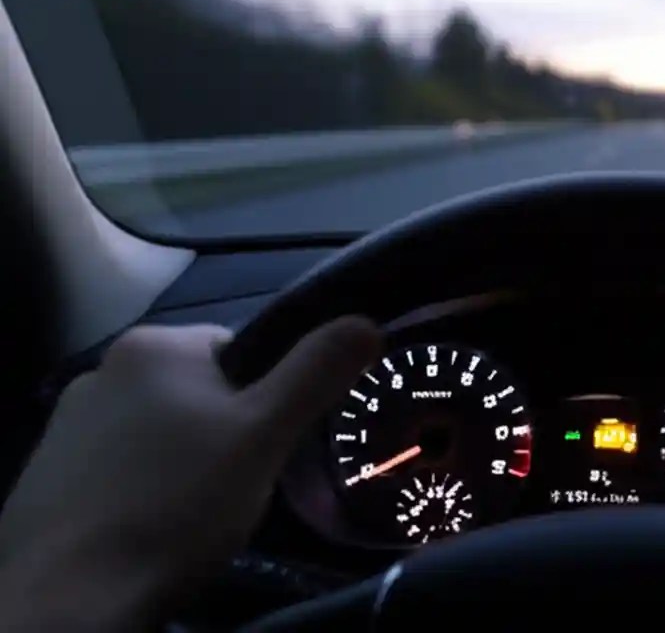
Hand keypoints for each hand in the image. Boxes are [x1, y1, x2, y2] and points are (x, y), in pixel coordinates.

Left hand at [0, 317, 380, 631]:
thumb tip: (365, 322)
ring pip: (156, 434)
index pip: (236, 352)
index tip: (268, 446)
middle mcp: (100, 370)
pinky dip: (140, 491)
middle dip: (222, 433)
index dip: (265, 399)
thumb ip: (316, 373)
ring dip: (181, 462)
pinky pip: (117, 470)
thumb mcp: (266, 435)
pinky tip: (151, 527)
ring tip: (195, 514)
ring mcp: (66, 425)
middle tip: (238, 484)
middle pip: (196, 393)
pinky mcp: (48, 475)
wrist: (73, 593)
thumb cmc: (179, 503)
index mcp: (153, 346)